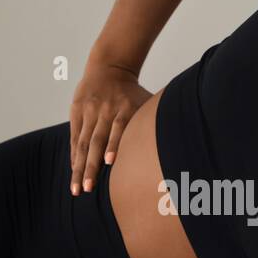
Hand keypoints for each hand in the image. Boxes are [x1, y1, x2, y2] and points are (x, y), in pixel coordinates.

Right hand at [68, 60, 151, 194]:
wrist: (109, 67)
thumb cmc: (132, 92)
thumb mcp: (147, 102)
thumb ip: (158, 121)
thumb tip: (183, 142)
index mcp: (124, 109)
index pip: (118, 128)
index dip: (114, 144)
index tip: (110, 162)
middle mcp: (104, 111)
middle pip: (96, 141)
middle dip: (91, 167)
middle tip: (88, 189)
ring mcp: (89, 112)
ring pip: (82, 143)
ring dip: (79, 167)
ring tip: (77, 189)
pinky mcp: (77, 112)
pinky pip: (74, 137)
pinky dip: (74, 155)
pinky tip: (74, 172)